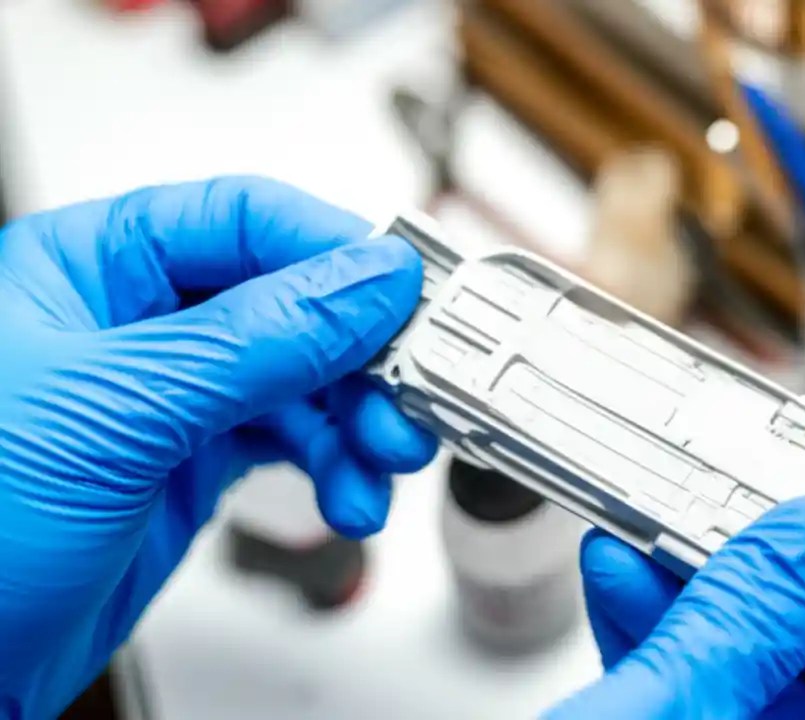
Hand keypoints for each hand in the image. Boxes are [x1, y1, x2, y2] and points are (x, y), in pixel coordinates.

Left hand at [0, 177, 435, 717]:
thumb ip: (258, 339)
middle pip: (290, 305)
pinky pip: (291, 443)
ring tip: (381, 463)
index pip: (243, 221)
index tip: (408, 291)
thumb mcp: (119, 410)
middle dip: (361, 357)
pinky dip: (335, 470)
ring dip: (358, 424)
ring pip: (303, 381)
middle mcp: (135, 324)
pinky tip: (349, 495)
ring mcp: (168, 397)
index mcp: (89, 268)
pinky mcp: (188, 464)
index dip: (334, 251)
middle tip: (407, 399)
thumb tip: (366, 280)